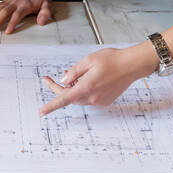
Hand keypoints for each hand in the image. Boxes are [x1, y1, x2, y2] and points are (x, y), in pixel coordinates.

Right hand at [0, 0, 51, 33]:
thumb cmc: (41, 0)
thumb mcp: (48, 6)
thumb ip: (45, 13)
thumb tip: (41, 22)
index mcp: (25, 5)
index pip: (17, 15)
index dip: (12, 23)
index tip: (7, 31)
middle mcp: (15, 2)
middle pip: (5, 12)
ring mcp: (9, 1)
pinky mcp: (6, 1)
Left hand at [39, 44, 155, 114]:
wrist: (132, 65)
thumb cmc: (112, 60)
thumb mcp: (88, 60)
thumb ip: (74, 72)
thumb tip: (63, 81)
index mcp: (86, 87)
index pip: (63, 99)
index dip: (51, 106)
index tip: (41, 112)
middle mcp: (92, 97)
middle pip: (70, 97)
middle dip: (60, 88)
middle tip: (51, 78)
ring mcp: (100, 100)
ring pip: (79, 98)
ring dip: (72, 88)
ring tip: (70, 75)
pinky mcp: (106, 100)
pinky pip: (89, 98)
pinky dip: (83, 90)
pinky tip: (85, 79)